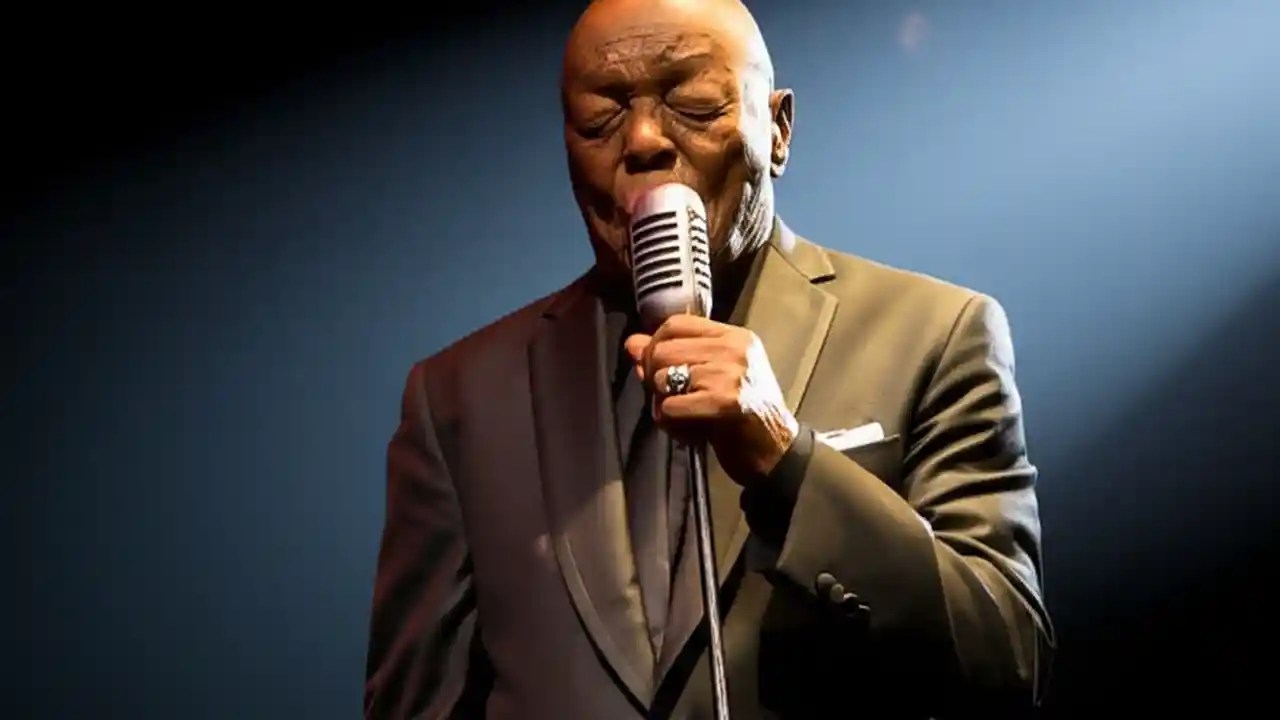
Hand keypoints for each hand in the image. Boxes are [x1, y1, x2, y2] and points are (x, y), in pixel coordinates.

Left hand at [624, 314, 799, 484]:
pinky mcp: (725, 402)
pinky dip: (671, 424)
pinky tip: (690, 432)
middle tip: (670, 400)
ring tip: (684, 418)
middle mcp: (734, 349)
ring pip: (663, 378)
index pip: (676, 324)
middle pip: (664, 350)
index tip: (655, 368)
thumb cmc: (743, 416)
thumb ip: (673, 357)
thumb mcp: (712, 377)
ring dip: (663, 404)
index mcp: (734, 337)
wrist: (777, 452)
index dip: (655, 344)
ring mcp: (731, 374)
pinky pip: (670, 406)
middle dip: (654, 379)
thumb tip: (632, 344)